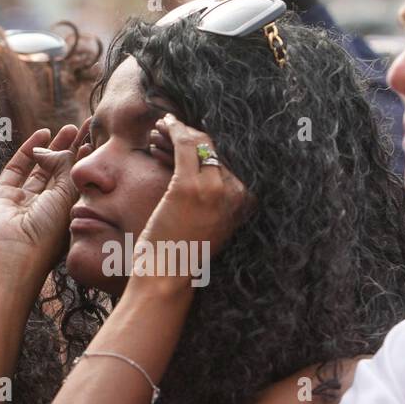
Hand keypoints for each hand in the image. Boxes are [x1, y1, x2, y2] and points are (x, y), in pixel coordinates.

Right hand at [0, 122, 82, 280]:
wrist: (13, 254)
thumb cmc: (48, 234)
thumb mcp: (67, 198)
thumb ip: (68, 170)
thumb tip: (70, 148)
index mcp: (66, 216)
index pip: (79, 182)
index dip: (88, 161)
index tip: (100, 140)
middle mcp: (46, 207)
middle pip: (62, 172)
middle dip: (74, 149)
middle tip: (87, 126)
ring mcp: (24, 199)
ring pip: (41, 167)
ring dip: (55, 147)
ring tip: (70, 127)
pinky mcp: (4, 192)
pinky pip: (18, 166)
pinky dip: (29, 149)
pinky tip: (43, 134)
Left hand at [134, 113, 250, 276]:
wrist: (168, 277)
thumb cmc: (182, 252)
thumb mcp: (211, 223)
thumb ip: (215, 198)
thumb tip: (203, 167)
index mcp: (245, 201)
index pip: (227, 159)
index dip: (203, 144)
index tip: (182, 136)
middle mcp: (236, 192)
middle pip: (214, 148)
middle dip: (188, 134)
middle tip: (166, 128)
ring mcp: (213, 189)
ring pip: (199, 142)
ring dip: (177, 130)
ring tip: (159, 128)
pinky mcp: (188, 187)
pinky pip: (183, 146)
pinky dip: (173, 131)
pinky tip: (162, 126)